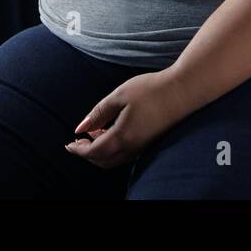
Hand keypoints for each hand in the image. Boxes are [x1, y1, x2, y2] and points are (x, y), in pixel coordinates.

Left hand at [64, 69, 192, 169]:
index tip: (68, 144)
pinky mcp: (149, 143)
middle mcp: (132, 147)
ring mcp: (142, 147)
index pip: (93, 152)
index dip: (78, 150)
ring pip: (114, 159)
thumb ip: (99, 112)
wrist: (183, 91)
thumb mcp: (119, 95)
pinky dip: (112, 148)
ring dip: (100, 151)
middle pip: (103, 161)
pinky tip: (111, 130)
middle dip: (87, 154)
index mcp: (122, 136)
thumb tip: (80, 128)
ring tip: (94, 131)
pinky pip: (125, 154)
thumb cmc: (151, 90)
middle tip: (78, 140)